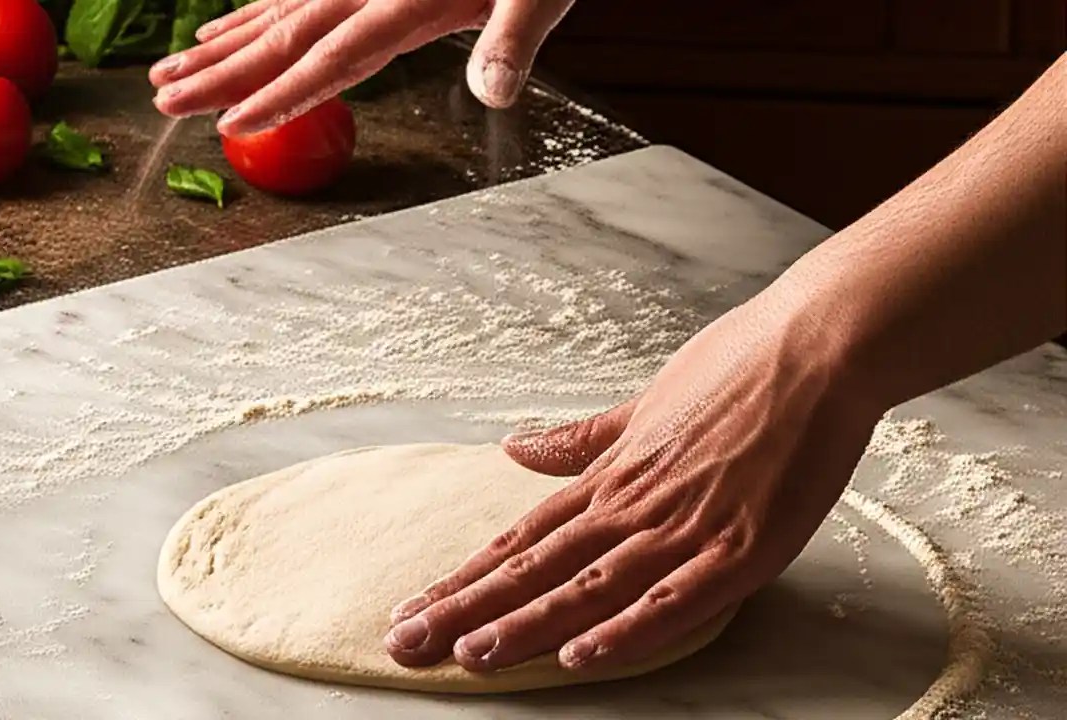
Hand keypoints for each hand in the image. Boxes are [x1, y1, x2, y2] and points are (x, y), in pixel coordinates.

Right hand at [148, 0, 576, 134]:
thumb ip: (515, 38)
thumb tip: (493, 91)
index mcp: (408, 2)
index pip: (333, 59)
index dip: (283, 95)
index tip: (234, 124)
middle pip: (283, 37)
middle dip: (220, 73)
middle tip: (162, 100)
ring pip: (274, 14)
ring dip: (222, 46)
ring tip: (168, 70)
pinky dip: (252, 15)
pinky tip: (222, 31)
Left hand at [383, 295, 884, 671]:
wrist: (817, 344)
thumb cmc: (736, 367)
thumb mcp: (645, 404)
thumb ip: (582, 440)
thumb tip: (516, 446)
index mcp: (612, 476)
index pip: (521, 537)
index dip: (466, 577)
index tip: (417, 606)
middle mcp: (634, 504)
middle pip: (535, 568)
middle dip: (467, 611)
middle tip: (405, 645)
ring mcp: (685, 526)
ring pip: (589, 587)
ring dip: (526, 624)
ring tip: (468, 656)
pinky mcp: (743, 546)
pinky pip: (676, 599)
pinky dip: (628, 630)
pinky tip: (582, 655)